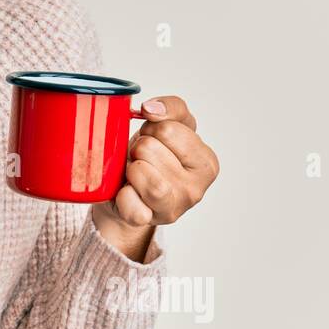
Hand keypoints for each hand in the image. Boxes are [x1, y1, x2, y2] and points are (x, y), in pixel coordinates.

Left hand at [91, 96, 219, 259]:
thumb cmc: (153, 154)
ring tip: (134, 171)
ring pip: (140, 172)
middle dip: (138, 147)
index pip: (168, 129)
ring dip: (129, 166)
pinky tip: (126, 191)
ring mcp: (172, 209)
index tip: (155, 141)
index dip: (152, 130)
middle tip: (141, 157)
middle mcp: (195, 189)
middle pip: (149, 149)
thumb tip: (152, 109)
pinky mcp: (147, 221)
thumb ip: (171, 107)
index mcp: (207, 163)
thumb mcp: (171, 124)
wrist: (128, 188)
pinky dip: (122, 194)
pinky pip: (130, 204)